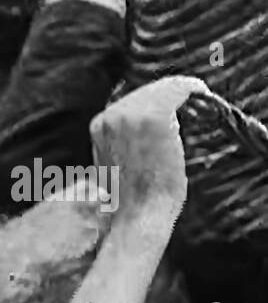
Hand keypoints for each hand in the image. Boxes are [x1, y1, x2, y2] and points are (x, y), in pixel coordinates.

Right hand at [90, 76, 206, 214]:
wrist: (138, 214)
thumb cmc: (133, 199)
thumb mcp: (118, 163)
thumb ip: (126, 139)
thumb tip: (147, 127)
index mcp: (99, 126)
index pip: (132, 99)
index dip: (157, 100)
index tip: (176, 106)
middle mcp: (111, 116)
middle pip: (148, 90)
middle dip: (170, 96)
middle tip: (193, 103)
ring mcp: (131, 115)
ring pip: (164, 88)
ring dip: (182, 93)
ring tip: (198, 102)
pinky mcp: (155, 118)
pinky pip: (179, 90)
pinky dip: (193, 90)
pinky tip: (202, 96)